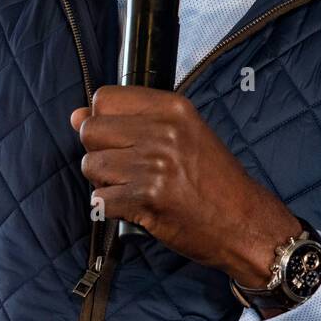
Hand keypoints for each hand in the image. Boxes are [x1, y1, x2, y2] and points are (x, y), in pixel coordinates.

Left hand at [70, 85, 303, 287]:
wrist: (245, 223)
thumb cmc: (215, 180)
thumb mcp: (183, 134)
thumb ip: (132, 120)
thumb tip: (75, 115)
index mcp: (173, 108)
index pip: (104, 97)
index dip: (102, 120)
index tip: (118, 137)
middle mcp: (163, 131)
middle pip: (90, 130)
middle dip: (99, 152)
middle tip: (126, 168)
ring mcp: (154, 165)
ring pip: (91, 166)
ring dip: (105, 182)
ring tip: (134, 188)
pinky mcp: (147, 199)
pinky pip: (101, 200)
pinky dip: (112, 209)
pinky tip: (136, 208)